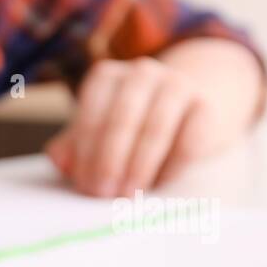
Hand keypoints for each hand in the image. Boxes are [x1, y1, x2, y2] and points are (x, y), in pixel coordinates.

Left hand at [46, 56, 213, 196]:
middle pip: (122, 118)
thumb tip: (60, 162)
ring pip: (156, 127)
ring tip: (127, 193)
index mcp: (108, 76)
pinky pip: (188, 140)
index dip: (85, 150)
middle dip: (110, 160)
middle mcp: (142, 73)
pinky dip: (170, 167)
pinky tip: (157, 184)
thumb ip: (74, 146)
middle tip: (103, 193)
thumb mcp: (96, 132)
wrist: (185, 113)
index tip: (83, 183)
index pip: (91, 110)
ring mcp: (177, 85)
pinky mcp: (206, 107)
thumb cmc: (130, 128)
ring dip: (139, 166)